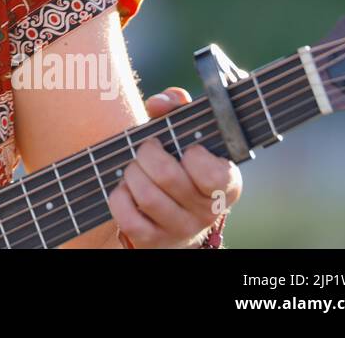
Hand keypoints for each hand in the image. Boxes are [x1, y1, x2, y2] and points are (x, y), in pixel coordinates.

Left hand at [109, 87, 240, 247]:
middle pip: (167, 177)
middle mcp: (207, 212)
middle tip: (148, 149)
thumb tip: (161, 103)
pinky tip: (126, 190)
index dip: (194, 156)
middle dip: (147, 154)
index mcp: (225, 185)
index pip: (214, 175)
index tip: (187, 148)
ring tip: (136, 169)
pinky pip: (128, 218)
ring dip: (132, 174)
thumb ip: (176, 109)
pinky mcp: (153, 241)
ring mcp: (180, 229)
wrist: (169, 215)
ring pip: (147, 196)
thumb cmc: (178, 164)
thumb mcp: (183, 135)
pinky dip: (119, 198)